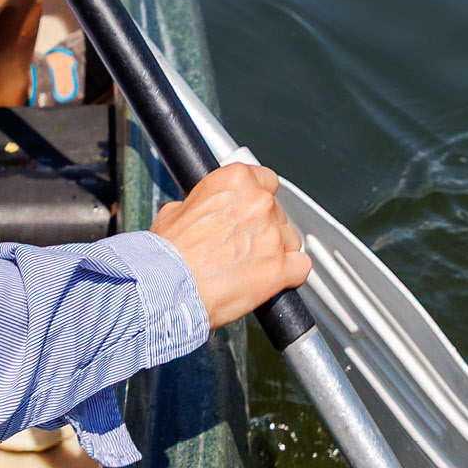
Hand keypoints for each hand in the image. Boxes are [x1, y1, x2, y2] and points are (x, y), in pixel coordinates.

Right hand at [151, 164, 310, 329]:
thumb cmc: (166, 255)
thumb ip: (199, 205)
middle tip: (243, 246)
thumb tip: (200, 210)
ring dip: (277, 251)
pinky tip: (273, 279)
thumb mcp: (174, 213)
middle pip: (278, 212)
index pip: (267, 180)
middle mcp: (258, 203)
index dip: (259, 199)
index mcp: (235, 181)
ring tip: (251, 266)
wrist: (166, 288)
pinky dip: (291, 274)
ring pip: (291, 239)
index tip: (251, 212)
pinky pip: (301, 266)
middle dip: (265, 229)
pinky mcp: (280, 267)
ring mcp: (273, 235)